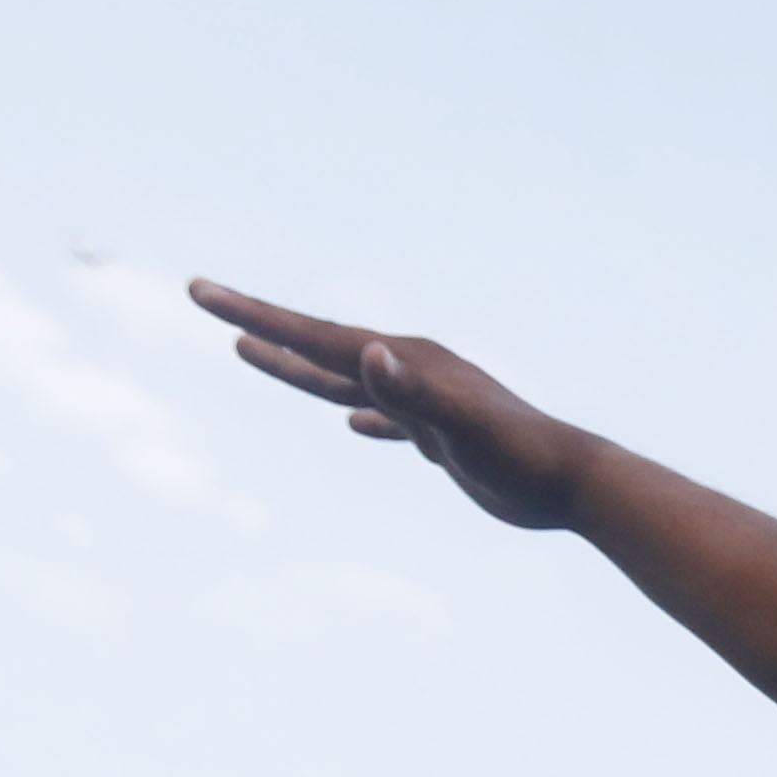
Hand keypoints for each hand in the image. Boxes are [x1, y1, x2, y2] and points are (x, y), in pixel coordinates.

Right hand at [187, 280, 591, 530]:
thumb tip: (368, 354)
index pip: (315, 335)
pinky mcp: (444, 438)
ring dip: (299, 367)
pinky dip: (366, 416)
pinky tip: (354, 424)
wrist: (574, 484)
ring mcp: (426, 403)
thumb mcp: (460, 425)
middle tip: (205, 299)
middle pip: (320, 346)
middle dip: (261, 326)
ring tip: (251, 352)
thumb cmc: (519, 456)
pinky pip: (390, 421)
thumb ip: (412, 393)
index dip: (256, 316)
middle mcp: (410, 371)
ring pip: (347, 382)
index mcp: (403, 362)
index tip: (202, 292)